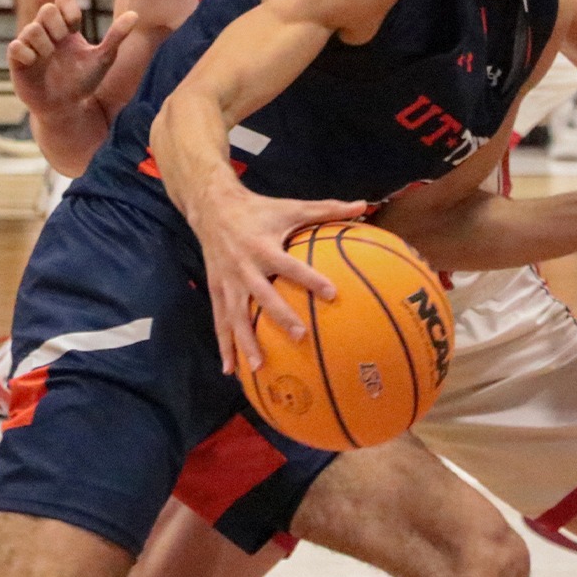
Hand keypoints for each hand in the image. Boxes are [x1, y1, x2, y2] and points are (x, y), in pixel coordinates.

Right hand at [6, 0, 137, 115]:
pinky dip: (26, 52)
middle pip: (46, 10)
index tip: (76, 26)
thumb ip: (116, 36)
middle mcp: (46, 33)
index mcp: (65, 28)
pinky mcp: (17, 62)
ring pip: (31, 28)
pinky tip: (35, 61)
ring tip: (49, 57)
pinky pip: (15, 46)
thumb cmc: (83, 83)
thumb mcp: (103, 59)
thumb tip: (135, 14)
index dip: (68, 8)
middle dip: (57, 25)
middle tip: (62, 41)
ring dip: (44, 42)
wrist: (66, 109)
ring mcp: (30, 46)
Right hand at [188, 188, 369, 375]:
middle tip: (302, 336)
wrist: (212, 207)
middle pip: (263, 295)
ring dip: (246, 342)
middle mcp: (244, 267)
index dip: (310, 279)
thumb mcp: (291, 206)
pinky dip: (224, 345)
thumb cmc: (260, 209)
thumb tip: (364, 206)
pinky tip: (230, 371)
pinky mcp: (216, 290)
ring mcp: (228, 281)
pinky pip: (219, 321)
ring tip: (259, 367)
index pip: (290, 266)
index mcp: (263, 247)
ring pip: (236, 316)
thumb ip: (327, 209)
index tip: (332, 294)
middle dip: (280, 317)